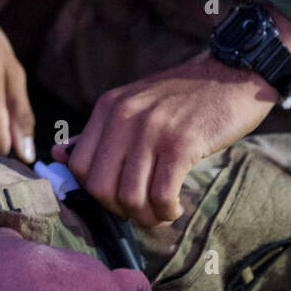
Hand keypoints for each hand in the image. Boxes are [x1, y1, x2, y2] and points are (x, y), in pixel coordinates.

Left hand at [51, 54, 274, 227]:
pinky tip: (176, 206)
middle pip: (100, 188)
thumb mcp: (136, 104)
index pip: (79, 167)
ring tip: (162, 211)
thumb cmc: (186, 97)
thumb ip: (100, 132)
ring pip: (129, 197)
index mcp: (108, 107)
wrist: (233, 73)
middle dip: (120, 211)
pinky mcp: (181, 143)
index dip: (95, 194)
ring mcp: (152, 129)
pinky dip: (167, 212)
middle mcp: (124, 116)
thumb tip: (58, 155)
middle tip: (142, 210)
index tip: (119, 199)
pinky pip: (161, 196)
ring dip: (146, 217)